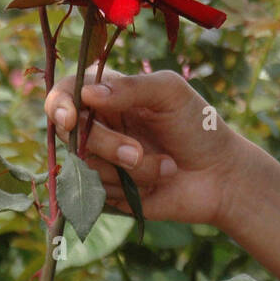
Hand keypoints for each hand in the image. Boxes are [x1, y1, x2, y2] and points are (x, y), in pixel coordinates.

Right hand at [44, 67, 242, 228]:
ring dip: (129, 171)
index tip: (71, 120)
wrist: (220, 176)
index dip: (59, 105)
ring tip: (165, 167)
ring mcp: (102, 160)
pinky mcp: (107, 192)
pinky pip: (96, 193)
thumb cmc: (198, 126)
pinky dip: (127, 190)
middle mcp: (99, 126)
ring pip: (86, 166)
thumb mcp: (171, 92)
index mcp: (109, 94)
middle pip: (71, 134)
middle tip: (137, 153)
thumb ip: (131, 87)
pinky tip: (154, 186)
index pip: (66, 93)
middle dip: (106, 145)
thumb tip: (87, 93)